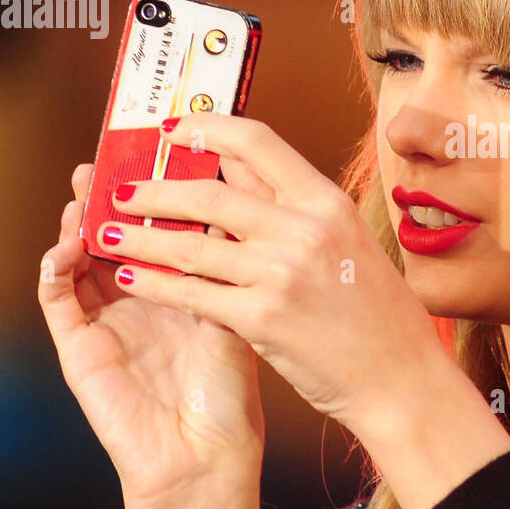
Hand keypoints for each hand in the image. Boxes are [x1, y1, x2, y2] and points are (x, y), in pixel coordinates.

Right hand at [37, 162, 265, 508]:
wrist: (207, 461)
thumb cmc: (232, 395)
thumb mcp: (237, 313)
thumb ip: (226, 263)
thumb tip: (235, 196)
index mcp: (182, 290)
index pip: (162, 228)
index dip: (159, 192)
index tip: (161, 155)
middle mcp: (143, 300)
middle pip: (120, 234)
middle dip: (113, 195)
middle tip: (110, 159)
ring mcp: (108, 322)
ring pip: (82, 257)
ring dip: (79, 221)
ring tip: (85, 191)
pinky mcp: (80, 348)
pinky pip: (56, 298)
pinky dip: (55, 267)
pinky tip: (66, 245)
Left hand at [93, 114, 446, 434]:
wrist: (402, 380)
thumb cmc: (380, 316)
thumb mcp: (350, 244)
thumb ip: (295, 210)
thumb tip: (239, 175)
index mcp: (327, 203)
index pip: (257, 143)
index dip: (206, 128)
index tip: (172, 129)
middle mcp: (303, 229)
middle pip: (209, 190)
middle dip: (154, 188)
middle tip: (120, 189)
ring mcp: (281, 273)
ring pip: (188, 242)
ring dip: (139, 235)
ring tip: (107, 232)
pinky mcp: (261, 319)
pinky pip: (190, 293)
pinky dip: (153, 283)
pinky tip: (131, 277)